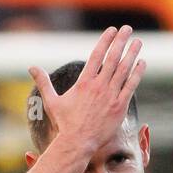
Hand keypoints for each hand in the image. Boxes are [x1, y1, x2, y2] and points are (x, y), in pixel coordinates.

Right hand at [28, 25, 144, 154]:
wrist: (77, 143)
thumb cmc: (64, 123)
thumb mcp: (51, 101)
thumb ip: (43, 82)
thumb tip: (31, 67)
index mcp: (84, 82)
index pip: (97, 55)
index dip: (105, 40)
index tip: (112, 30)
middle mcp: (98, 86)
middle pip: (112, 58)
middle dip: (121, 41)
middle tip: (127, 29)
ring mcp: (110, 96)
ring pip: (124, 70)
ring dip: (132, 54)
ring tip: (138, 42)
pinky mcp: (119, 106)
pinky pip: (131, 86)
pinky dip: (137, 73)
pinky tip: (142, 63)